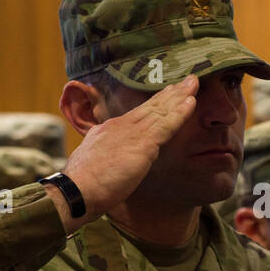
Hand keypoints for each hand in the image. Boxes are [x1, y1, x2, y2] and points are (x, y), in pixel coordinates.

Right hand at [45, 75, 198, 232]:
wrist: (76, 191)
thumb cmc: (82, 184)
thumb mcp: (92, 160)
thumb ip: (105, 153)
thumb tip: (109, 155)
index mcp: (109, 130)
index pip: (138, 113)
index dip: (156, 102)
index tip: (169, 92)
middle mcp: (121, 126)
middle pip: (151, 106)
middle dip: (171, 93)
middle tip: (188, 79)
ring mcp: (132, 133)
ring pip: (161, 111)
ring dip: (180, 96)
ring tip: (194, 82)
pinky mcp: (141, 145)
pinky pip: (166, 125)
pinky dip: (180, 113)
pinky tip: (191, 102)